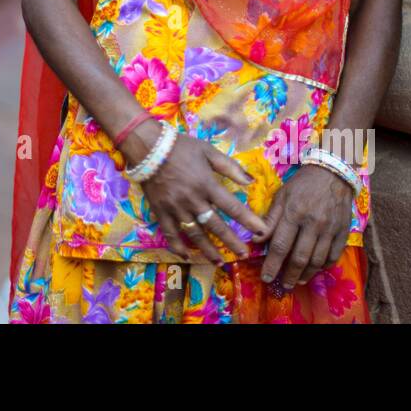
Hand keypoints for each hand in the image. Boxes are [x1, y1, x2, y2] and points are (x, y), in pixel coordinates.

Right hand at [126, 122, 270, 263]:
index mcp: (207, 184)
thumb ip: (230, 167)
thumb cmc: (181, 148)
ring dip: (208, 250)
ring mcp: (176, 208)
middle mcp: (193, 200)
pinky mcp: (161, 211)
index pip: (232, 207)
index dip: (249, 221)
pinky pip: (170, 233)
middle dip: (232, 242)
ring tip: (220, 262)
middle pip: (216, 226)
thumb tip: (251, 181)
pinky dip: (178, 246)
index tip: (262, 232)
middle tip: (244, 255)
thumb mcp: (208, 151)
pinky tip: (187, 256)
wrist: (148, 147)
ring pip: (194, 234)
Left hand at [258, 164, 355, 288]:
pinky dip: (323, 267)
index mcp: (294, 212)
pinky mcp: (343, 232)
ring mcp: (330, 229)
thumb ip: (270, 220)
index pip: (281, 245)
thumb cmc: (302, 185)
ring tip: (296, 281)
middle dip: (289, 275)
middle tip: (283, 285)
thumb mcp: (281, 196)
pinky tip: (315, 270)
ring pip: (317, 260)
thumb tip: (257, 241)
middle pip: (300, 257)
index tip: (266, 277)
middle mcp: (313, 223)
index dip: (272, 264)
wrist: (332, 173)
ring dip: (306, 274)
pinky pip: (333, 256)